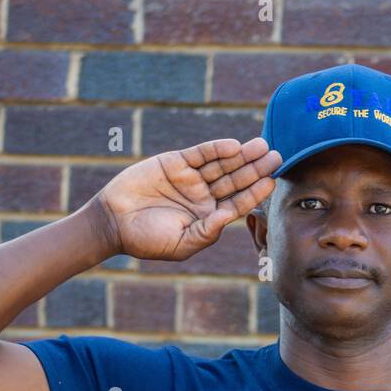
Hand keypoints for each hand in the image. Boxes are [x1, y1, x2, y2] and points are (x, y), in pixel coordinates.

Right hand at [93, 137, 281, 261]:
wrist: (113, 222)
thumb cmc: (146, 240)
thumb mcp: (180, 244)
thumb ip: (205, 232)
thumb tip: (227, 218)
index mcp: (208, 218)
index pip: (238, 203)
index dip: (255, 192)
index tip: (272, 181)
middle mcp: (204, 197)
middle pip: (236, 180)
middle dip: (256, 168)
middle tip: (277, 156)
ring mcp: (191, 178)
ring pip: (222, 164)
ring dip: (243, 155)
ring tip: (263, 146)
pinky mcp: (176, 163)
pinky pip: (201, 154)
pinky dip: (216, 149)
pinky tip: (234, 146)